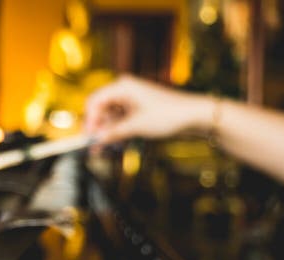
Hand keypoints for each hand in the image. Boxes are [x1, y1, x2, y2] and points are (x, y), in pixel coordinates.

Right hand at [84, 75, 212, 144]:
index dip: (89, 120)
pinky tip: (116, 143)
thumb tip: (95, 140)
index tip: (88, 139)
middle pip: (100, 109)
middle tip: (94, 148)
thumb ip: (113, 133)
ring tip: (105, 149)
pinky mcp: (138, 109)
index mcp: (123, 87)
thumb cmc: (169, 115)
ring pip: (109, 116)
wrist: (195, 116)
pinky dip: (116, 131)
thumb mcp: (137, 126)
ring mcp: (132, 100)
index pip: (94, 102)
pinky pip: (120, 119)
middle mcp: (125, 90)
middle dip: (96, 128)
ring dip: (106, 132)